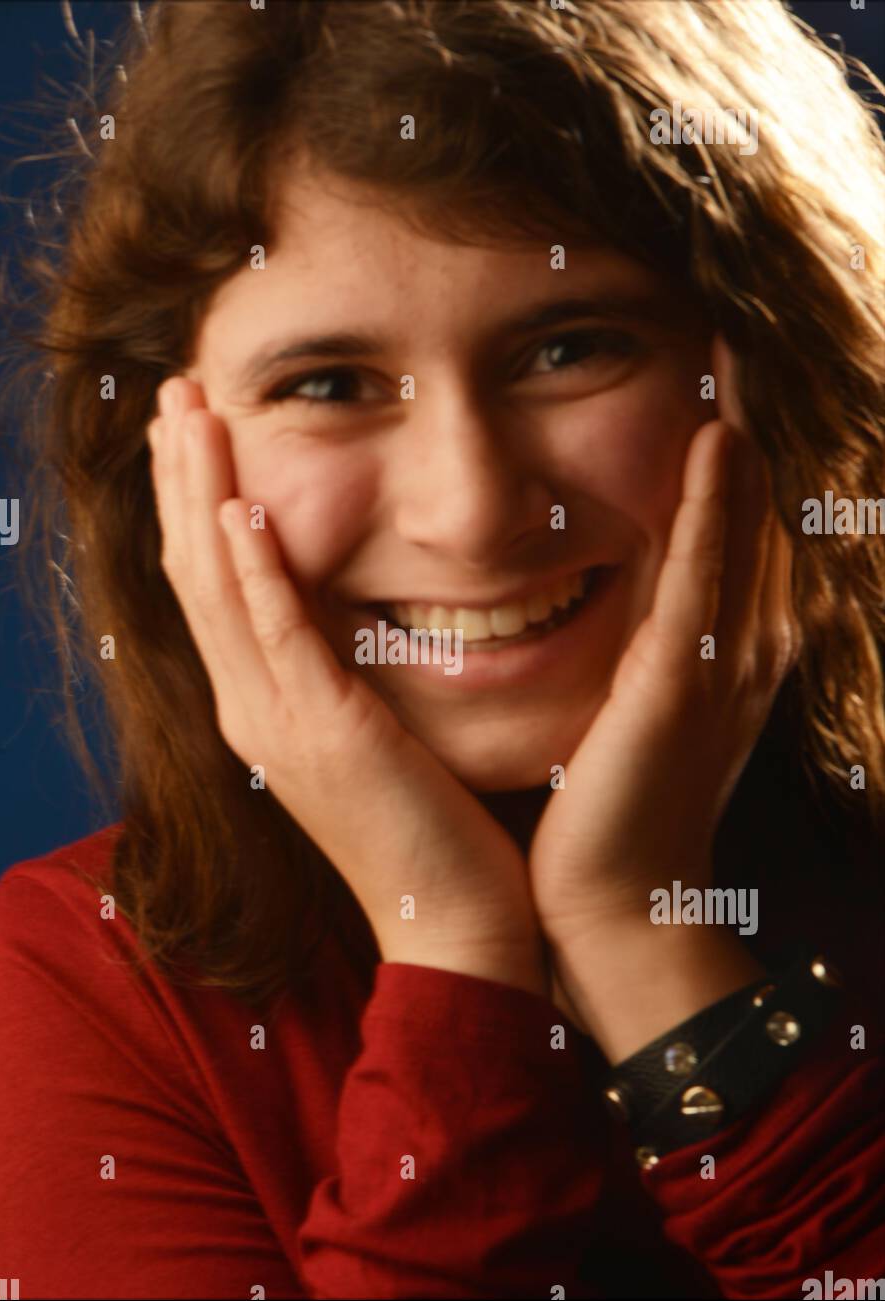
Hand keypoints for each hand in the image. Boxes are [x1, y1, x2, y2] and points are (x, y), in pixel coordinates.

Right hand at [148, 378, 546, 993]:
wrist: (453, 922)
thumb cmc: (427, 828)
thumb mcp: (370, 734)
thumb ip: (346, 670)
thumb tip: (355, 608)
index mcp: (262, 703)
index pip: (211, 583)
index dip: (195, 500)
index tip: (197, 428)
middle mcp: (251, 707)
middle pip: (195, 569)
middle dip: (183, 475)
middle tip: (176, 390)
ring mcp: (277, 724)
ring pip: (218, 589)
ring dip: (202, 495)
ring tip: (191, 415)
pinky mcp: (322, 735)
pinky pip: (276, 639)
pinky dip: (254, 574)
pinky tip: (243, 512)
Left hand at [528, 338, 800, 963]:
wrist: (613, 908)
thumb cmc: (604, 822)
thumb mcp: (623, 723)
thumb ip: (630, 662)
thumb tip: (600, 612)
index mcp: (717, 657)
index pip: (729, 537)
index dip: (729, 463)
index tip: (712, 387)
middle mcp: (736, 650)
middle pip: (751, 517)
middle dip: (746, 431)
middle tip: (734, 341)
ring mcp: (720, 664)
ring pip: (741, 529)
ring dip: (742, 441)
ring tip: (736, 357)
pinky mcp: (683, 683)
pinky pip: (703, 577)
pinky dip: (715, 506)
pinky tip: (718, 440)